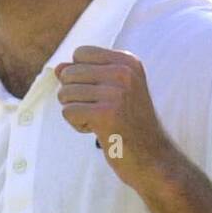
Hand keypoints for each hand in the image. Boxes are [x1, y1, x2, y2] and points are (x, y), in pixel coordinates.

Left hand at [55, 45, 172, 187]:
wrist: (153, 158)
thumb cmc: (130, 126)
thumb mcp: (113, 92)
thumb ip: (85, 75)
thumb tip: (58, 68)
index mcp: (127, 62)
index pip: (80, 53)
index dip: (80, 76)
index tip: (101, 94)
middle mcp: (123, 72)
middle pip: (69, 73)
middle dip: (75, 96)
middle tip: (100, 112)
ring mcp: (115, 92)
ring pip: (65, 93)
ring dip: (76, 112)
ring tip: (100, 121)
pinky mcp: (105, 114)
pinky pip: (68, 112)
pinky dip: (78, 125)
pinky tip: (98, 130)